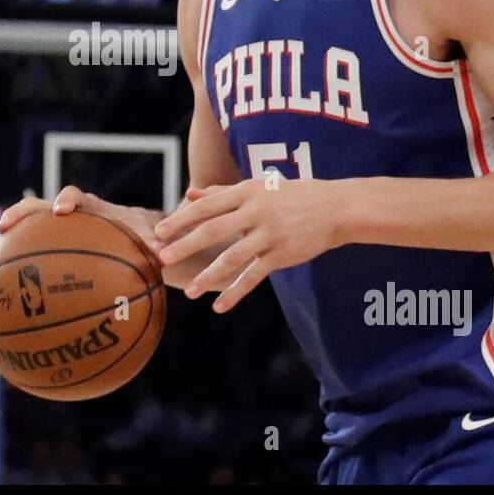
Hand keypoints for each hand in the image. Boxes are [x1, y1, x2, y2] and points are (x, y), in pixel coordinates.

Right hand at [0, 185, 161, 272]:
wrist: (135, 235)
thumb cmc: (143, 235)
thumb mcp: (149, 239)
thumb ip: (152, 244)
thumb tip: (162, 257)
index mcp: (93, 208)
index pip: (77, 197)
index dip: (67, 200)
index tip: (62, 211)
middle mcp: (69, 217)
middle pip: (38, 208)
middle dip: (20, 215)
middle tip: (3, 227)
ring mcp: (56, 233)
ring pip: (24, 234)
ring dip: (1, 247)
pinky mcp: (50, 251)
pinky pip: (26, 260)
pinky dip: (9, 274)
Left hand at [152, 178, 346, 312]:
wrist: (335, 208)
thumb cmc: (291, 195)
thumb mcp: (257, 187)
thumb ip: (222, 192)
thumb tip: (189, 195)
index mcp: (246, 192)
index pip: (207, 206)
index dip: (181, 219)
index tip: (159, 231)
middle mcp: (256, 211)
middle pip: (214, 229)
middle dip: (185, 244)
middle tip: (162, 258)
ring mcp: (270, 234)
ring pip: (233, 257)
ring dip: (208, 276)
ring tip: (189, 292)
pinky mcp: (282, 255)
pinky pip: (254, 276)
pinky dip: (236, 293)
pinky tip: (218, 307)